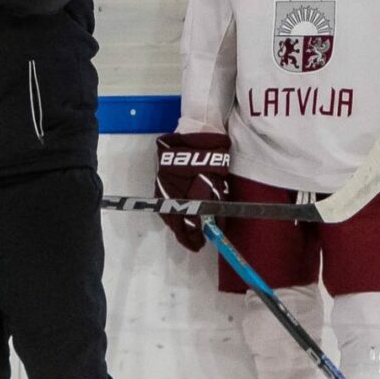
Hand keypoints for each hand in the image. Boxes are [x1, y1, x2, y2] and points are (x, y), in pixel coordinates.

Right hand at [154, 131, 230, 251]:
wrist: (196, 133)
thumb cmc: (212, 158)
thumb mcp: (219, 183)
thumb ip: (216, 206)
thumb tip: (215, 225)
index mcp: (187, 196)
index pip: (188, 225)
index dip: (193, 238)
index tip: (199, 244)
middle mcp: (171, 194)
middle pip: (175, 222)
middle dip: (185, 234)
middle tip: (194, 242)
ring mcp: (163, 187)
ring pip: (168, 213)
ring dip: (177, 225)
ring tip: (186, 231)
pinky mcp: (160, 180)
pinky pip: (164, 203)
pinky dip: (171, 213)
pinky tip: (178, 216)